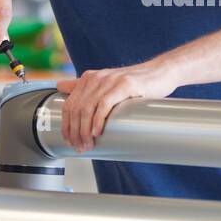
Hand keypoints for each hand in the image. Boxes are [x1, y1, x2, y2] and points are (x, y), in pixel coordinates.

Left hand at [56, 63, 178, 152]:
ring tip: (88, 144)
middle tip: (80, 147)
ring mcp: (110, 80)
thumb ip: (83, 85)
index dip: (66, 125)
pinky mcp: (125, 85)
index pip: (69, 104)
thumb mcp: (106, 83)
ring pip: (88, 108)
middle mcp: (97, 77)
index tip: (69, 141)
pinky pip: (104, 104)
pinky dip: (98, 120)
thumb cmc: (134, 83)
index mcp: (89, 78)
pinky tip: (98, 132)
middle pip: (77, 109)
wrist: (161, 73)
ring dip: (85, 130)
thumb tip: (60, 86)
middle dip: (75, 132)